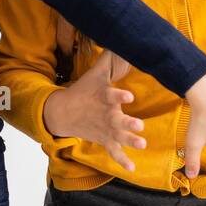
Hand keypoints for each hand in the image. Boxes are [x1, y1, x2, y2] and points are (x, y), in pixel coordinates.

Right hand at [42, 50, 145, 171]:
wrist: (63, 112)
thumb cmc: (84, 90)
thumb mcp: (96, 73)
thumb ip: (110, 58)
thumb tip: (122, 37)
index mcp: (104, 97)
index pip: (111, 95)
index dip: (119, 96)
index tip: (129, 96)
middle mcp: (105, 114)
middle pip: (117, 120)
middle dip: (127, 123)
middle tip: (139, 125)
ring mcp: (104, 129)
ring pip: (118, 137)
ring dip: (129, 141)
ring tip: (142, 144)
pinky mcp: (104, 140)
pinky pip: (113, 153)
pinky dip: (122, 161)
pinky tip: (133, 168)